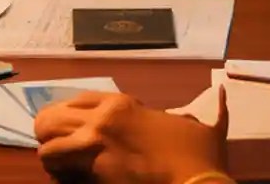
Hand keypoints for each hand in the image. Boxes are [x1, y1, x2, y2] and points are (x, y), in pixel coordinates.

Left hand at [34, 89, 229, 183]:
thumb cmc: (199, 156)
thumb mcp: (199, 126)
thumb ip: (207, 109)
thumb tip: (222, 93)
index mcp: (123, 105)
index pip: (76, 100)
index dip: (71, 114)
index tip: (77, 128)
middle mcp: (101, 120)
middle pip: (50, 117)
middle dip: (49, 133)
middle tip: (59, 148)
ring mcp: (93, 148)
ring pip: (47, 146)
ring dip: (52, 158)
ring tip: (61, 168)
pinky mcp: (91, 175)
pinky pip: (58, 174)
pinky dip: (59, 178)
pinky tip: (69, 182)